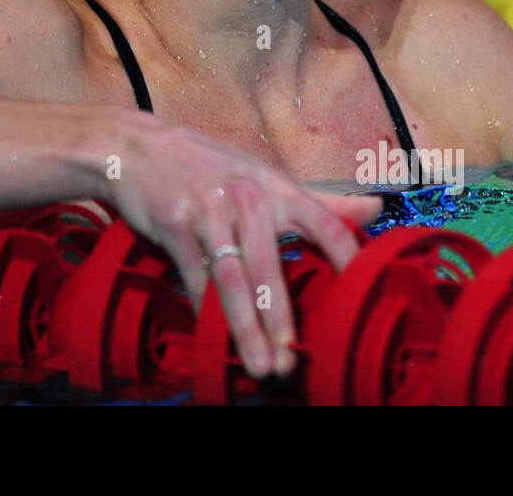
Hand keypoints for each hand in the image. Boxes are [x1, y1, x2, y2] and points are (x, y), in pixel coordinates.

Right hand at [97, 110, 382, 380]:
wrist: (135, 146)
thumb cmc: (208, 166)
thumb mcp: (263, 175)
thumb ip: (320, 199)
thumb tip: (377, 208)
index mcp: (275, 186)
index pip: (324, 221)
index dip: (347, 258)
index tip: (363, 298)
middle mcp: (246, 196)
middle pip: (271, 267)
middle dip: (282, 319)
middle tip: (294, 362)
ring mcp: (208, 209)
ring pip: (231, 279)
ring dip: (246, 329)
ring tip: (260, 367)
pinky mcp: (174, 222)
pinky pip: (193, 277)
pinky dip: (204, 312)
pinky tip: (213, 339)